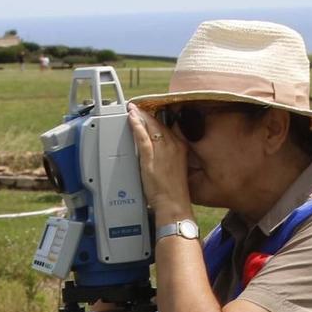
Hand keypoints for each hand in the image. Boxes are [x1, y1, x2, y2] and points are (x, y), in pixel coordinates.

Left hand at [126, 103, 191, 221]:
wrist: (174, 203)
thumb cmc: (173, 191)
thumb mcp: (175, 167)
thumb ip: (167, 156)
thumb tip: (157, 151)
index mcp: (180, 147)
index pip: (166, 127)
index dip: (155, 119)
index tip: (148, 114)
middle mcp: (173, 145)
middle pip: (158, 124)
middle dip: (146, 114)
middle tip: (136, 108)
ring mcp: (162, 150)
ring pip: (150, 127)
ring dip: (139, 116)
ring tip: (131, 110)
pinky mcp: (151, 157)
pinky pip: (142, 137)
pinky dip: (136, 125)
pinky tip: (131, 118)